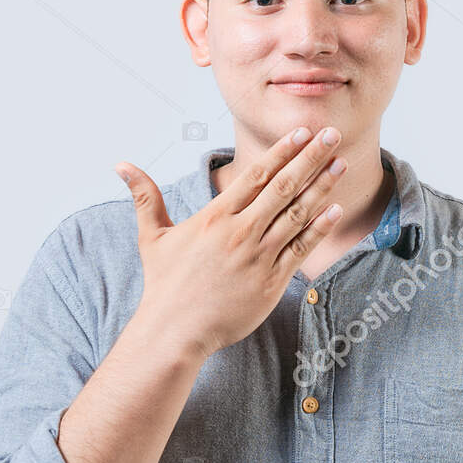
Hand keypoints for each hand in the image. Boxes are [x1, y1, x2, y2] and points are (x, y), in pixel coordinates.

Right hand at [116, 126, 346, 359]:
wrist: (175, 331)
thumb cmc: (165, 285)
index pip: (256, 175)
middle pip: (283, 186)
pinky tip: (336, 209)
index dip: (282, 151)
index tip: (302, 132)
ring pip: (297, 214)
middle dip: (311, 158)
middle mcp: (240, 232)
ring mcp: (259, 257)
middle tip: (332, 135)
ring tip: (341, 164)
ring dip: (322, 187)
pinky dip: (320, 228)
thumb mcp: (151, 237)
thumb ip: (145, 197)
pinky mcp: (271, 282)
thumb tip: (120, 164)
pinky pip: (301, 249)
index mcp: (216, 217)